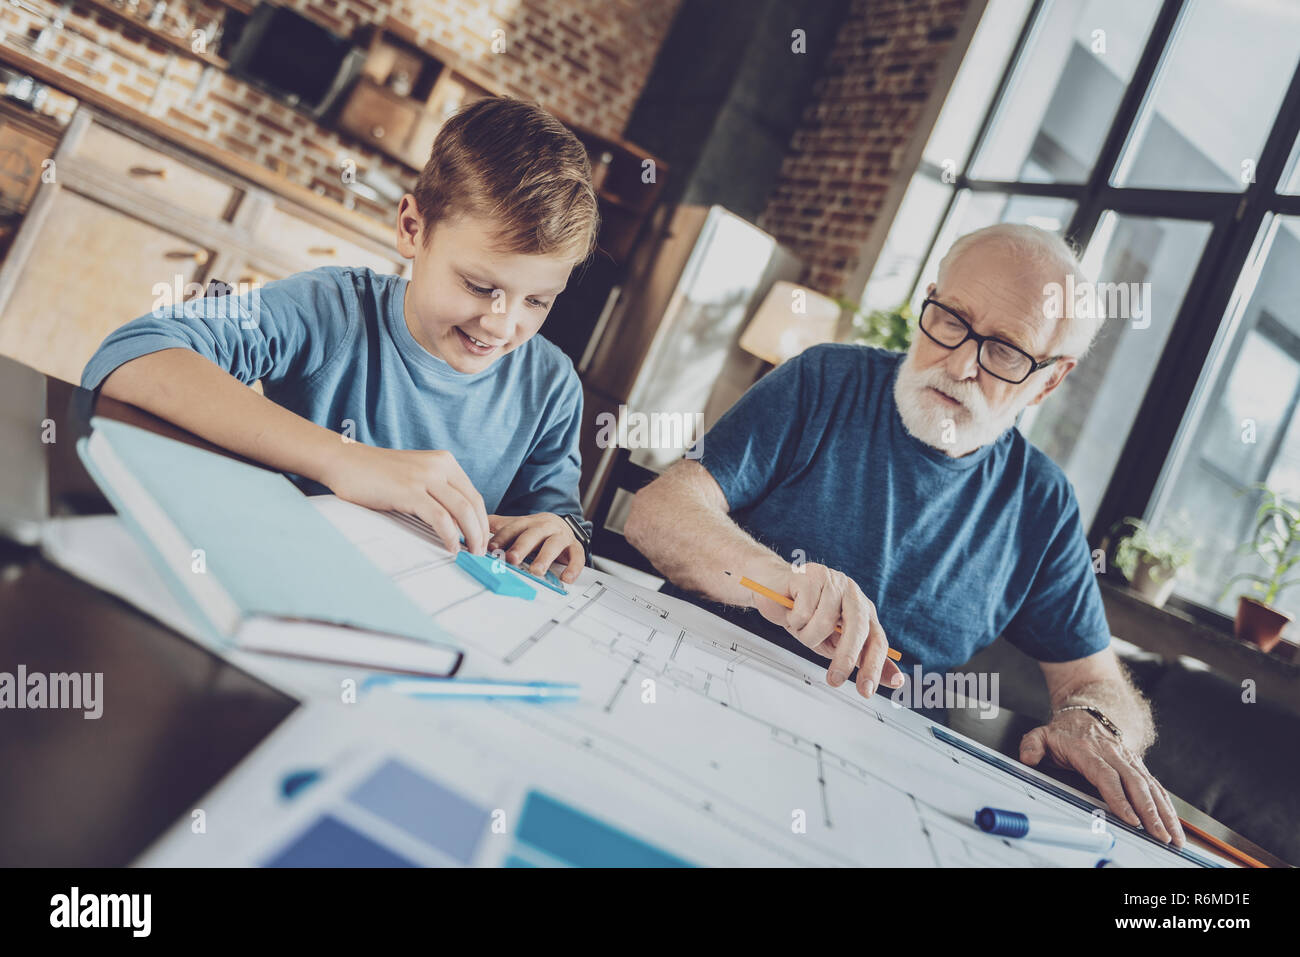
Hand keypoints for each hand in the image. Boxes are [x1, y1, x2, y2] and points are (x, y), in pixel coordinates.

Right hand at [321, 443, 489, 554]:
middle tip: (480, 552)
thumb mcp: (415, 475)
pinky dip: (449, 536)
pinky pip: (439, 518)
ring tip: (471, 553)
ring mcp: (424, 477)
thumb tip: (456, 522)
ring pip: (462, 510)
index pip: (474, 495)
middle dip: (481, 531)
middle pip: (473, 504)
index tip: (482, 540)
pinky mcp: (409, 491)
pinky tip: (451, 548)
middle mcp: (439, 466)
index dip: (482, 521)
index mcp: (444, 462)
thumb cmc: (376, 474)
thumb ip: (435, 491)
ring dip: (471, 536)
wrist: (344, 461)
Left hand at [488, 513, 585, 583]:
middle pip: (533, 534)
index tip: (491, 548)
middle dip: (522, 546)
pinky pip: (577, 556)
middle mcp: (545, 527)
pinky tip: (566, 578)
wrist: (562, 525)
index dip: (502, 537)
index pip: (513, 528)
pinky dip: (573, 567)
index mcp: (528, 522)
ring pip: (554, 544)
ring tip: (536, 571)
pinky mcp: (575, 547)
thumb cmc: (536, 531)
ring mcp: (561, 536)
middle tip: (512, 558)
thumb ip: (498, 528)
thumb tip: (470, 529)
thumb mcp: (517, 527)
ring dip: (545, 557)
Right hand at [749, 561, 902, 697]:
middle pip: (858, 628)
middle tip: (835, 679)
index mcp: (862, 610)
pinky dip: (794, 619)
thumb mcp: (831, 643)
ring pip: (825, 623)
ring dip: (807, 634)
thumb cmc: (802, 615)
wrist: (769, 587)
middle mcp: (852, 594)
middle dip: (846, 658)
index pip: (877, 640)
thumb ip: (859, 658)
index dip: (874, 666)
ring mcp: (833, 581)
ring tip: (799, 627)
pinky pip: (804, 612)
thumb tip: (896, 681)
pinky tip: (790, 611)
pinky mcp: (811, 575)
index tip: (866, 690)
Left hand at [1019, 709, 1184, 845]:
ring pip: (1151, 788)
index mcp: (1090, 751)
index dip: (1119, 798)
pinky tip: (1175, 825)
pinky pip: (1157, 788)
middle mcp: (1114, 755)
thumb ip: (1032, 744)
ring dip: (1165, 814)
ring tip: (1173, 837)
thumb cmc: (1066, 730)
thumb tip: (1027, 756)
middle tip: (1158, 835)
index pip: (1106, 776)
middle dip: (1149, 813)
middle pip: (1135, 785)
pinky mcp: (1139, 767)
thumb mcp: (1042, 734)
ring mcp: (1129, 761)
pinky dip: (1168, 807)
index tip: (1130, 818)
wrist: (1088, 711)